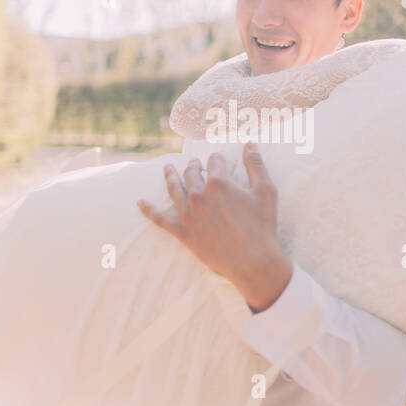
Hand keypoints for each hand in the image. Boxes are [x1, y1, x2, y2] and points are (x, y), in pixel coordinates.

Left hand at [137, 142, 293, 312]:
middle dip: (194, 166)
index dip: (218, 159)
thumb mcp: (266, 191)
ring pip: (174, 189)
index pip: (214, 161)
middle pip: (191, 172)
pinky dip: (149, 210)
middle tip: (194, 164)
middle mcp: (198, 195)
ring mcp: (188, 214)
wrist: (253, 261)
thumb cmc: (262, 226)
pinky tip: (140, 203)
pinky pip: (160, 219)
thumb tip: (250, 144)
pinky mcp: (182, 232)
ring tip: (167, 168)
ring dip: (170, 176)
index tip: (219, 161)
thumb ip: (256, 165)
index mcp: (218, 182)